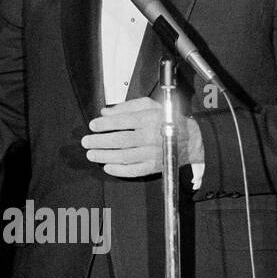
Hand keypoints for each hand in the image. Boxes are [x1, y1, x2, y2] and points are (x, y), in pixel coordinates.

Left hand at [81, 97, 202, 177]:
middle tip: (86, 141)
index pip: (123, 121)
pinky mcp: (154, 167)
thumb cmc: (166, 119)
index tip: (92, 125)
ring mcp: (153, 154)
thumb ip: (126, 107)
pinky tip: (107, 167)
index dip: (105, 124)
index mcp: (149, 119)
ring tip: (91, 154)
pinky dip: (119, 171)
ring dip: (104, 156)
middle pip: (121, 140)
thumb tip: (105, 112)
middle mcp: (151, 137)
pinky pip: (134, 171)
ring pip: (125, 156)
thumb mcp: (150, 106)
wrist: (190, 139)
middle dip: (100, 141)